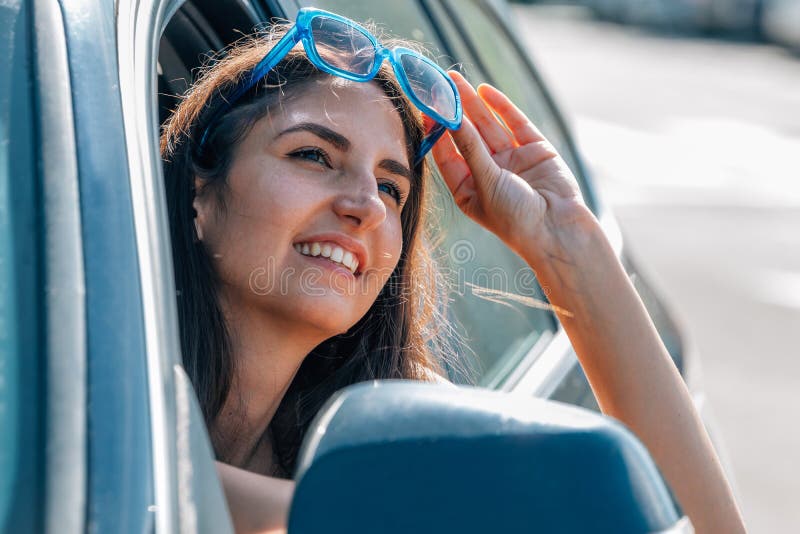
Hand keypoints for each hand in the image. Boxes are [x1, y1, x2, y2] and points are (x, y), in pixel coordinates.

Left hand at [432, 71, 593, 263]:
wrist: (558, 230)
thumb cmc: (515, 218)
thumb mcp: (486, 182)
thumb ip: (470, 148)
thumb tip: (452, 118)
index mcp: (469, 190)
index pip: (447, 155)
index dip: (436, 132)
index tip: (425, 109)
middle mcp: (488, 173)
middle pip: (466, 136)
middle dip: (453, 111)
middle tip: (438, 85)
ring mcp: (512, 160)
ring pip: (488, 126)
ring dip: (472, 104)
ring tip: (455, 81)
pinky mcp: (535, 150)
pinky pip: (515, 123)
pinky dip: (500, 107)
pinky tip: (484, 91)